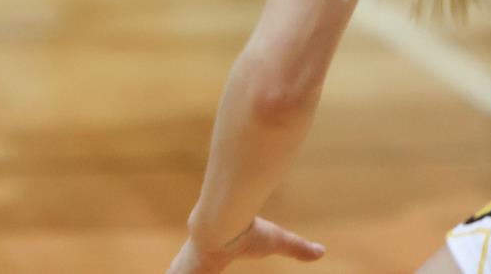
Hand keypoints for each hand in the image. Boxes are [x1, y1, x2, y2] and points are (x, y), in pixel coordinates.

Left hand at [166, 219, 323, 272]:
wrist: (223, 221)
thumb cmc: (248, 230)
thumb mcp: (277, 241)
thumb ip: (296, 248)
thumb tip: (322, 251)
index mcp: (214, 252)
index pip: (204, 262)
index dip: (201, 266)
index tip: (202, 264)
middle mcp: (197, 256)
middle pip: (183, 268)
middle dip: (181, 270)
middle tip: (175, 271)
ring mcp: (187, 263)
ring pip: (176, 272)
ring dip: (175, 271)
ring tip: (168, 273)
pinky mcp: (183, 269)